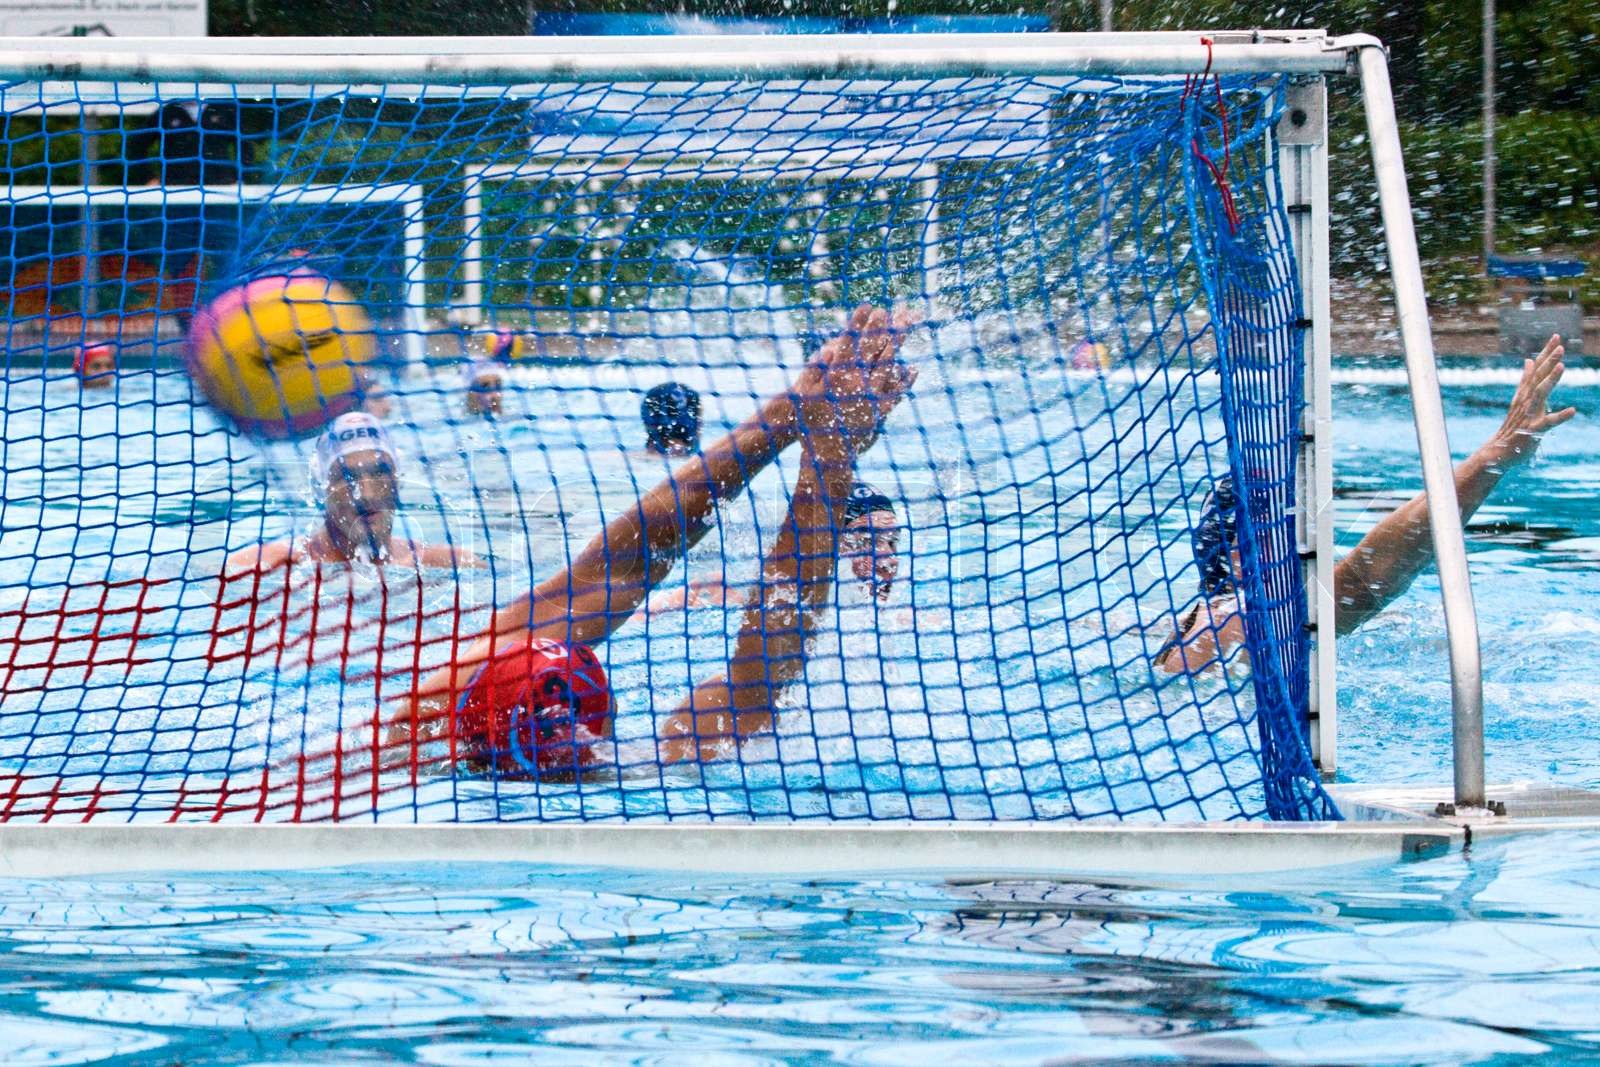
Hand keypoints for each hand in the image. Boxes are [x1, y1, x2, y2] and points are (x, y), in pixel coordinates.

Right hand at [788, 304, 917, 450]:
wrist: (825, 453)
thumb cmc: (810, 422)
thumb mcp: (804, 393)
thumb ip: (815, 369)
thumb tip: (830, 349)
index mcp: (836, 375)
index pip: (850, 342)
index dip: (860, 323)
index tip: (868, 306)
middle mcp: (855, 383)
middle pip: (874, 349)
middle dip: (884, 327)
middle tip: (894, 310)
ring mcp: (870, 397)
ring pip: (887, 364)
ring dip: (897, 345)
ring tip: (905, 328)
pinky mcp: (879, 412)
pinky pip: (896, 393)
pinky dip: (904, 380)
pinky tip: (913, 369)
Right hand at [1487, 334, 1576, 468]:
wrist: (1498, 451)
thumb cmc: (1513, 426)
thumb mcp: (1520, 400)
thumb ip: (1526, 380)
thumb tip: (1530, 360)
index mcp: (1525, 393)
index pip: (1536, 369)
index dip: (1546, 353)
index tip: (1555, 337)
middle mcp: (1526, 401)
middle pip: (1538, 377)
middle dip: (1549, 361)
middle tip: (1560, 345)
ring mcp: (1529, 415)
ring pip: (1540, 394)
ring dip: (1551, 380)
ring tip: (1562, 366)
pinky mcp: (1533, 430)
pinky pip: (1547, 422)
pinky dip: (1559, 417)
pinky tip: (1572, 411)